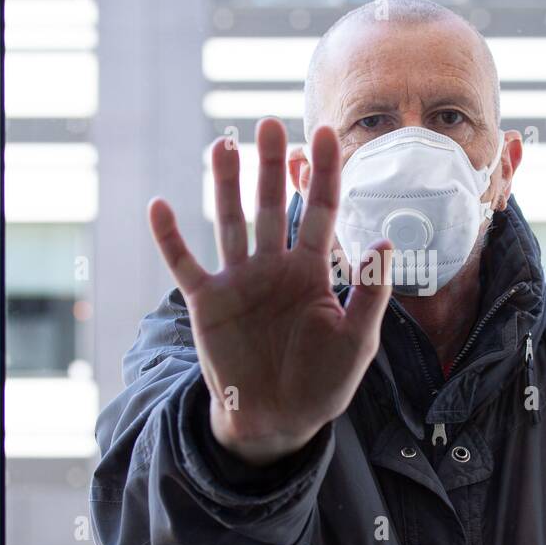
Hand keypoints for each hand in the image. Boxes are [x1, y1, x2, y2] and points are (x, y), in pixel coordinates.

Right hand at [147, 118, 391, 466]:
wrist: (279, 420)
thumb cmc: (323, 382)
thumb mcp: (357, 341)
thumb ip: (370, 293)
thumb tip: (385, 242)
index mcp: (313, 270)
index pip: (320, 211)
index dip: (323, 174)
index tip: (326, 134)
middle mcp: (274, 266)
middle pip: (272, 205)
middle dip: (272, 166)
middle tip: (270, 124)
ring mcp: (239, 281)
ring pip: (230, 222)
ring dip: (225, 185)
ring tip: (224, 145)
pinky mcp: (208, 303)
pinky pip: (184, 264)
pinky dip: (170, 238)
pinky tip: (160, 206)